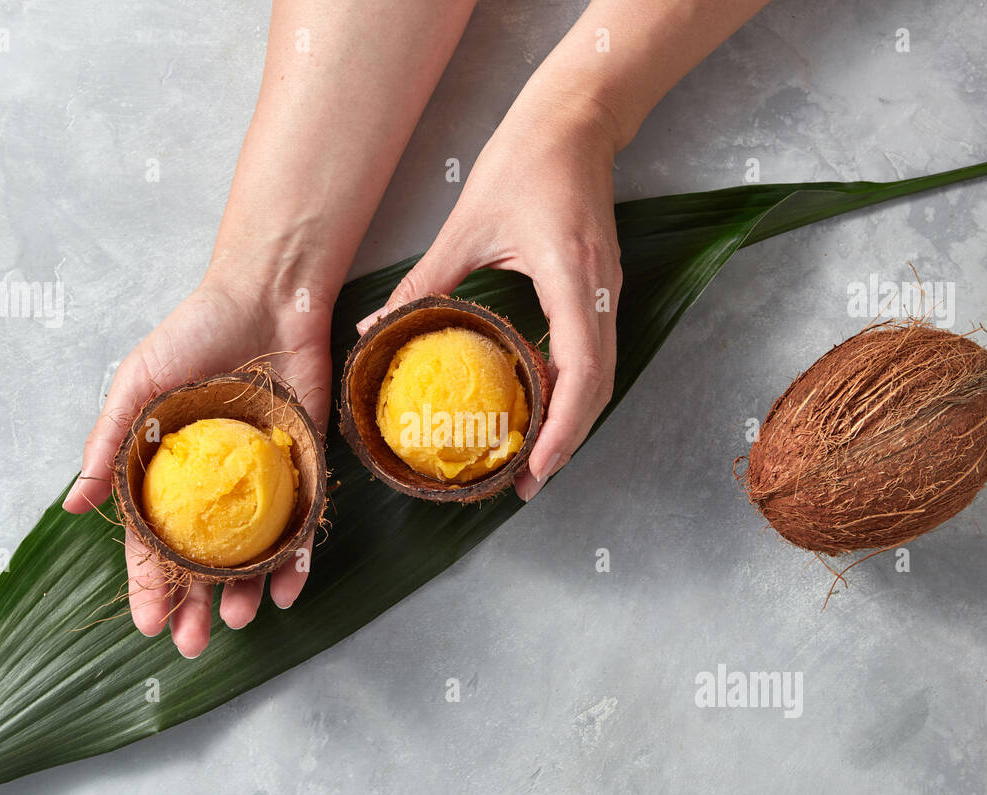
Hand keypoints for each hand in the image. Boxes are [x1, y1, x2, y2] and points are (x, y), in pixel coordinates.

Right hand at [63, 276, 331, 657]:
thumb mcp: (139, 384)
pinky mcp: (304, 467)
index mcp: (167, 469)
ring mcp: (259, 480)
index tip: (147, 625)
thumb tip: (74, 506)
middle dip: (196, 605)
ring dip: (245, 591)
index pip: (154, 541)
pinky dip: (295, 558)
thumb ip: (109, 444)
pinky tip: (287, 589)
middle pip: (202, 559)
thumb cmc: (195, 332)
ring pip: (252, 553)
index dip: (148, 584)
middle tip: (195, 645)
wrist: (270, 296)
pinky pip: (301, 523)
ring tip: (241, 622)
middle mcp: (212, 483)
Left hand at [359, 94, 622, 500]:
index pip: (582, 371)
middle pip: (599, 388)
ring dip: (573, 422)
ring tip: (536, 460)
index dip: (563, 428)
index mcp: (573, 278)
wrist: (577, 119)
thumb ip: (424, 281)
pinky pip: (597, 354)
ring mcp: (610, 291)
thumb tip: (376, 327)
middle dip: (568, 442)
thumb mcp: (465, 225)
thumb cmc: (526, 160)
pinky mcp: (603, 288)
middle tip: (528, 484)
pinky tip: (543, 408)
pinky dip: (575, 391)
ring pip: (603, 376)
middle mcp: (602, 291)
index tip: (536, 468)